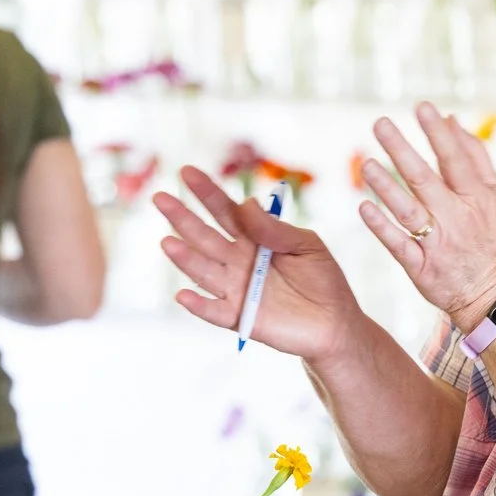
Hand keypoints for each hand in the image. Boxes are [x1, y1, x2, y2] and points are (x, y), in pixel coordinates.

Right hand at [157, 167, 363, 362]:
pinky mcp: (240, 317)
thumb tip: (246, 203)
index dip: (206, 192)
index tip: (186, 173)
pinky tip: (182, 296)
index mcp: (253, 237)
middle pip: (205, 236)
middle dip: (182, 217)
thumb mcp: (306, 245)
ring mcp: (235, 288)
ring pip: (204, 271)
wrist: (335, 322)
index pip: (225, 211)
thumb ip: (275, 229)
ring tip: (167, 243)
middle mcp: (237, 260)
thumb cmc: (322, 279)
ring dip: (185, 258)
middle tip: (160, 198)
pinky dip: (199, 306)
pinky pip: (215, 311)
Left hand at [357, 103, 495, 327]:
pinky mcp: (422, 268)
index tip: (422, 107)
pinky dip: (381, 227)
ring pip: (408, 210)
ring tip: (366, 163)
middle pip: (425, 179)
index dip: (438, 134)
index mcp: (477, 199)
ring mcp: (438, 243)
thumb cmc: (495, 241)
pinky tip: (364, 207)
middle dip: (401, 150)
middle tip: (380, 123)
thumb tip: (453, 121)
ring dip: (386, 186)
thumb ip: (476, 158)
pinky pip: (399, 245)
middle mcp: (456, 218)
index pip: (455, 160)